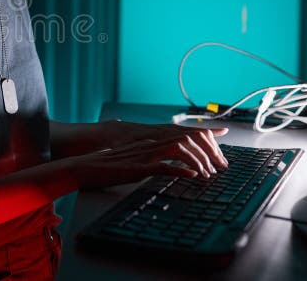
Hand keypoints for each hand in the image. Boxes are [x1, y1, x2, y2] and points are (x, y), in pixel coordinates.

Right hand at [96, 121, 228, 175]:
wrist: (84, 167)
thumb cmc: (106, 164)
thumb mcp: (134, 157)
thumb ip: (150, 156)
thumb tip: (167, 161)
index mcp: (149, 139)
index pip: (183, 130)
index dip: (204, 132)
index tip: (222, 134)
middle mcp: (149, 142)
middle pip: (186, 138)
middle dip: (208, 150)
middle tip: (221, 164)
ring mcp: (144, 154)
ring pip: (179, 149)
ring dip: (197, 161)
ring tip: (208, 173)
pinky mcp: (137, 167)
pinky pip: (163, 166)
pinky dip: (180, 170)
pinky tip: (191, 175)